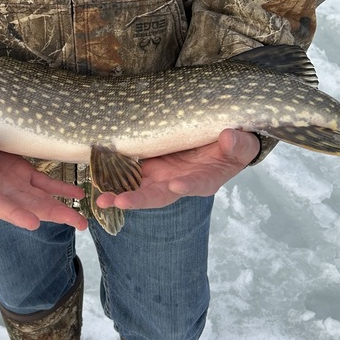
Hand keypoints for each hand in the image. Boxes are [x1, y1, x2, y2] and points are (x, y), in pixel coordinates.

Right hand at [0, 137, 87, 230]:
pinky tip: (78, 193)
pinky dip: (62, 188)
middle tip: (77, 223)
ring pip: (42, 199)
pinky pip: (46, 182)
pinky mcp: (24, 173)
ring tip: (82, 220)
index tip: (33, 223)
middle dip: (54, 215)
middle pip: (31, 207)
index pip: (0, 206)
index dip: (16, 215)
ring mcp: (16, 185)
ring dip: (63, 208)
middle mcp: (2, 194)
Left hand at [95, 130, 260, 210]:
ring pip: (139, 187)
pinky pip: (130, 170)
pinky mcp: (150, 163)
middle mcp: (179, 182)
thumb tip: (228, 136)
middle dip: (138, 200)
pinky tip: (98, 175)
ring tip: (100, 199)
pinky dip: (115, 174)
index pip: (196, 184)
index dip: (187, 185)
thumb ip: (237, 144)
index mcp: (204, 179)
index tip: (177, 185)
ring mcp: (162, 175)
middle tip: (118, 203)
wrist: (218, 142)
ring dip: (119, 194)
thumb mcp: (241, 145)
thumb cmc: (233, 147)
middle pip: (158, 195)